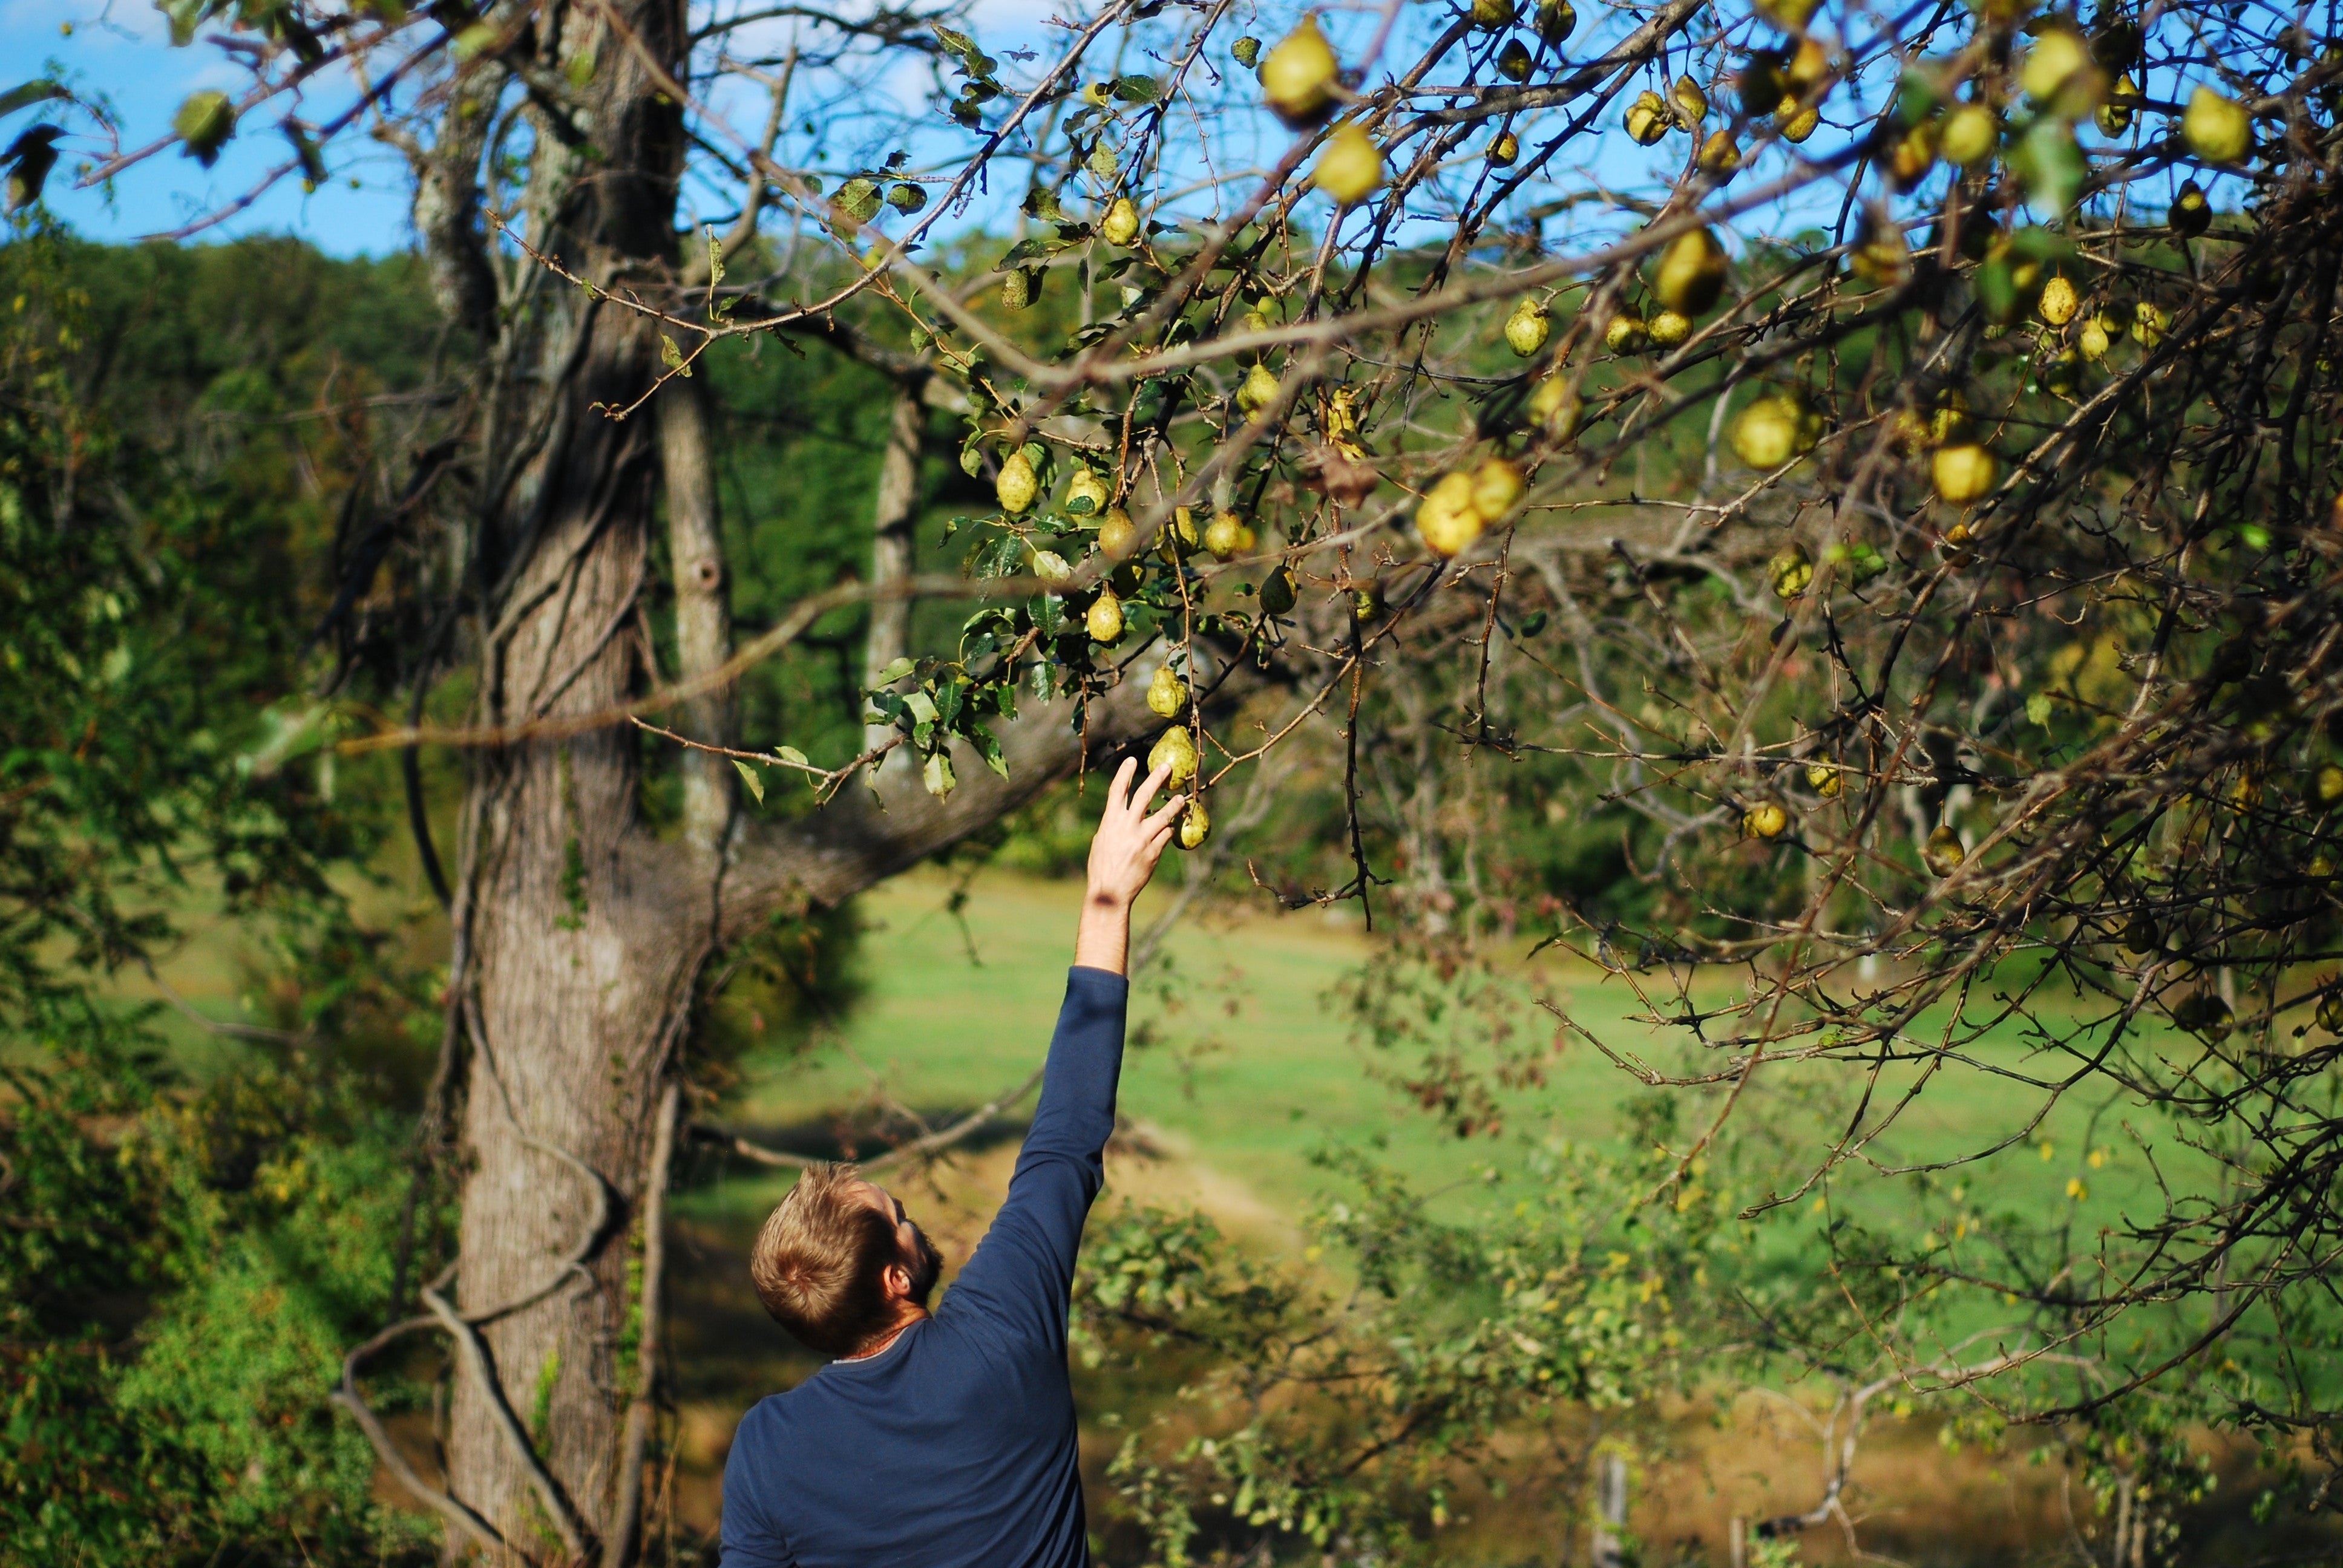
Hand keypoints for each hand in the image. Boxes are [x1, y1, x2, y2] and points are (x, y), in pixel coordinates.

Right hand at [1086, 756, 1184, 909]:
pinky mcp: (1154, 852)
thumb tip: (1123, 815)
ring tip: (1180, 798)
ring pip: (1163, 815)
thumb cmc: (1101, 866)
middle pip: (1144, 795)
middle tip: (1167, 768)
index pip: (1118, 790)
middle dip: (1156, 779)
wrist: (1110, 892)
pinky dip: (1168, 830)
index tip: (1132, 760)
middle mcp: (1127, 826)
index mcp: (1110, 821)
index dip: (1125, 773)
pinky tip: (1169, 829)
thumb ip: (1113, 825)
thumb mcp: (1101, 840)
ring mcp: (1142, 839)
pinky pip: (1166, 835)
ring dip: (1173, 805)